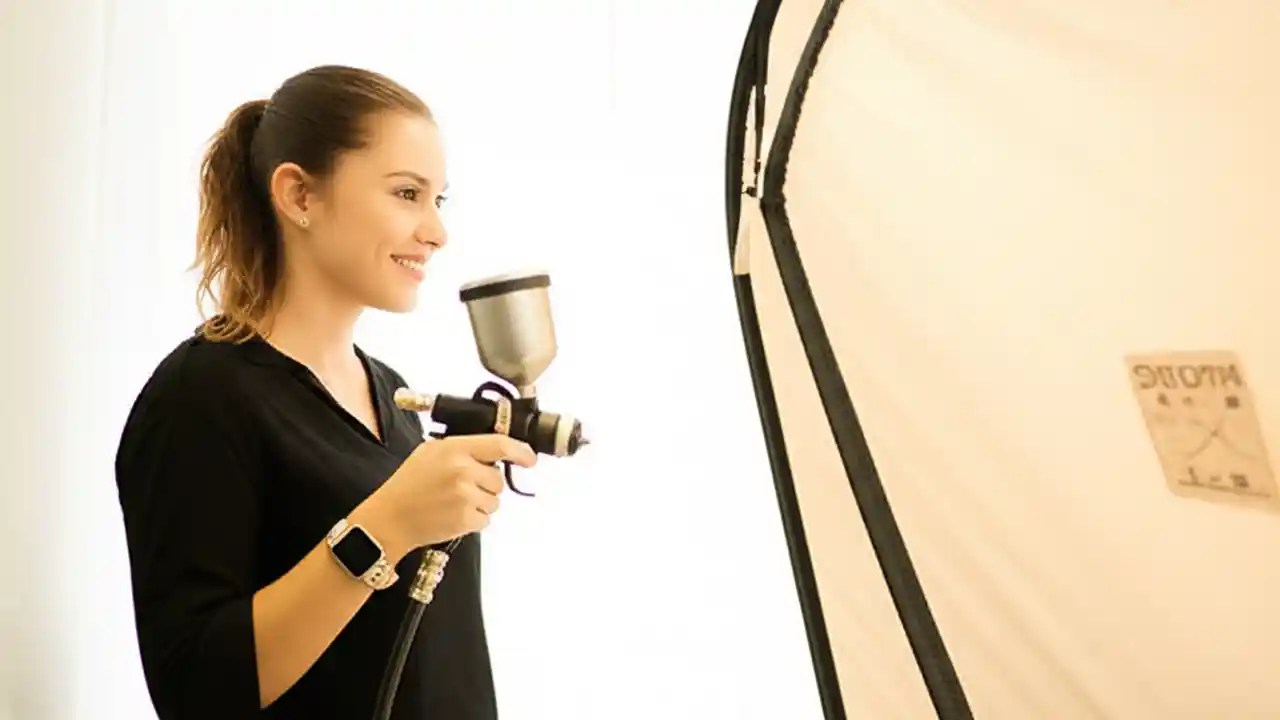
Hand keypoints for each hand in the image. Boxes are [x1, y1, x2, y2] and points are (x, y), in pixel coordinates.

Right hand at [365, 435, 536, 555]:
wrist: (389, 519)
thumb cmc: (408, 484)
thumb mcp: (430, 451)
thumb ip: (462, 448)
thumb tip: (494, 450)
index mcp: (454, 448)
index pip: (501, 444)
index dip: (521, 452)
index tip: (529, 459)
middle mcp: (463, 470)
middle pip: (498, 479)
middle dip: (486, 485)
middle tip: (461, 488)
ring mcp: (465, 496)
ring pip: (495, 501)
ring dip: (480, 504)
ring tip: (453, 503)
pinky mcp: (466, 520)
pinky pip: (486, 519)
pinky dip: (473, 520)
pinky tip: (452, 515)